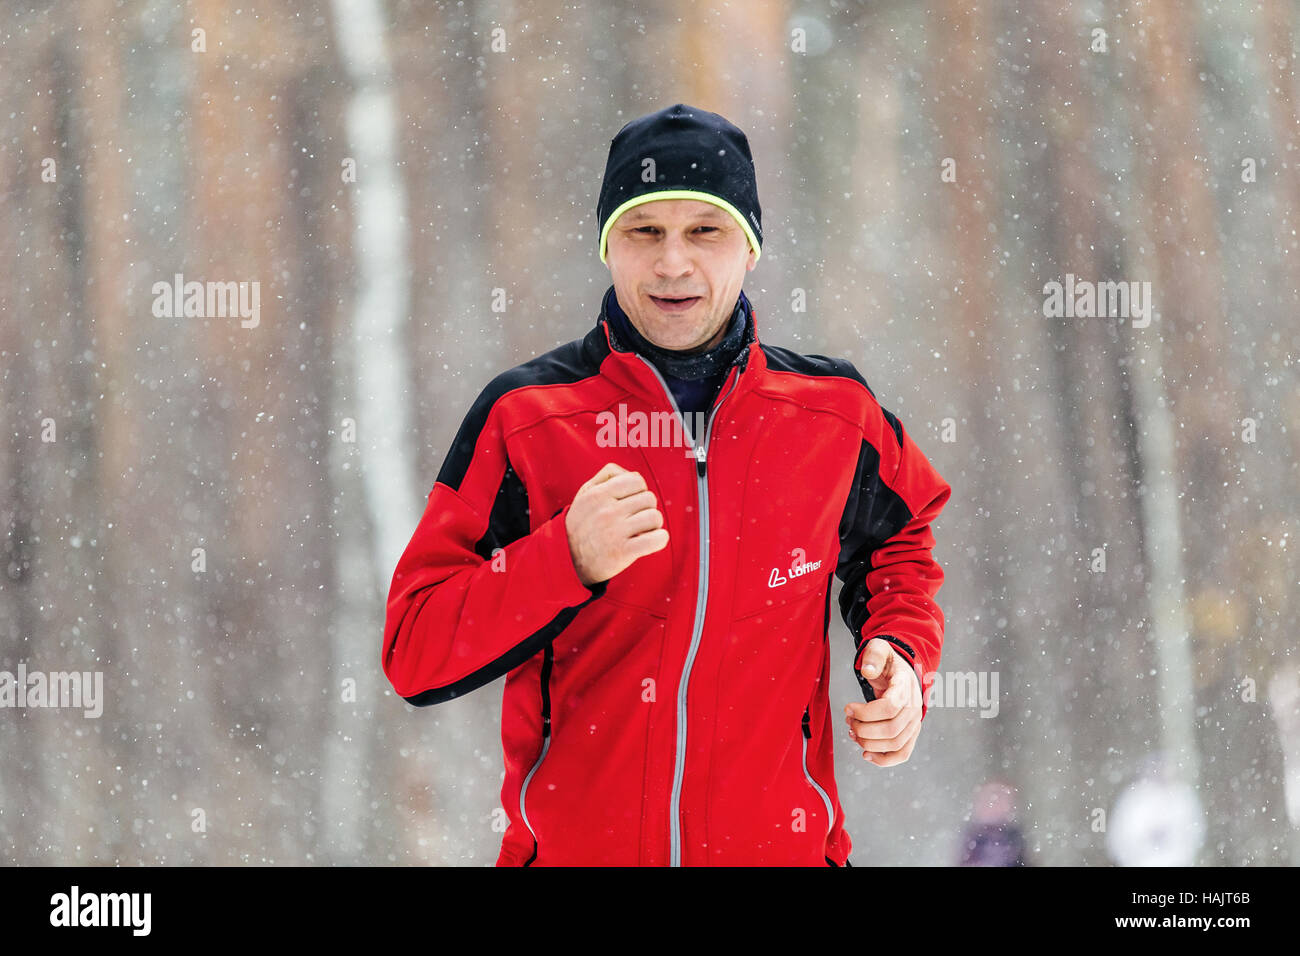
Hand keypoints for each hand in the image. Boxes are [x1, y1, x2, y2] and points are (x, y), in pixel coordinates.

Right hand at [565, 462, 668, 586]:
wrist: (569, 560)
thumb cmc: (582, 524)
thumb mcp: (585, 493)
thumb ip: (608, 476)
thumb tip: (633, 474)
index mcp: (598, 494)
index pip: (637, 480)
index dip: (639, 490)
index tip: (633, 502)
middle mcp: (606, 512)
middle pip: (649, 498)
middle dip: (646, 508)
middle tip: (636, 518)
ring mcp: (615, 532)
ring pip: (655, 517)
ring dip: (653, 525)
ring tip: (642, 530)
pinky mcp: (622, 553)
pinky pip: (656, 540)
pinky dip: (660, 539)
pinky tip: (652, 541)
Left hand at [844, 638, 923, 765]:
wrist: (902, 673)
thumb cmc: (888, 663)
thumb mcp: (880, 649)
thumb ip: (873, 655)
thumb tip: (867, 671)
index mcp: (906, 688)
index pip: (890, 707)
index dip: (865, 712)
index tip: (848, 708)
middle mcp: (914, 709)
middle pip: (890, 730)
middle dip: (863, 728)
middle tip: (848, 721)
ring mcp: (914, 724)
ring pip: (894, 744)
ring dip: (868, 743)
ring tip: (852, 732)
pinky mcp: (910, 734)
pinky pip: (902, 754)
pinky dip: (884, 760)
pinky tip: (865, 754)